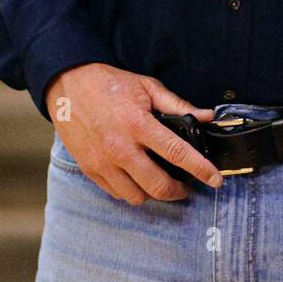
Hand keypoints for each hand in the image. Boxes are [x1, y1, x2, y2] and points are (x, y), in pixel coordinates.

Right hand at [44, 62, 220, 202]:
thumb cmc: (109, 84)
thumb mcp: (147, 87)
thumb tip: (207, 116)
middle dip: (179, 191)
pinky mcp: (90, 170)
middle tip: (187, 186)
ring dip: (154, 193)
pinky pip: (117, 193)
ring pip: (137, 196)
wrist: (67, 85)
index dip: (200, 169)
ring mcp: (102, 163)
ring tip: (161, 182)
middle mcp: (120, 148)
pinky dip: (131, 191)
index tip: (215, 179)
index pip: (177, 153)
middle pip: (158, 185)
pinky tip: (138, 179)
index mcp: (138, 124)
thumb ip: (178, 104)